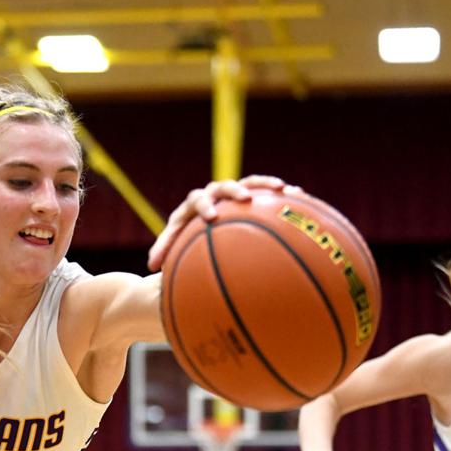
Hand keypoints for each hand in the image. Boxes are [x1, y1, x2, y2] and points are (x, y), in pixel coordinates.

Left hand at [147, 175, 286, 271]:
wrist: (198, 220)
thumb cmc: (184, 237)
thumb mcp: (174, 243)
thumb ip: (165, 251)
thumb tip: (151, 268)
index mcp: (192, 205)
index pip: (195, 201)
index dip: (204, 207)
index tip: (211, 217)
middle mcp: (213, 194)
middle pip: (223, 187)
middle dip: (233, 190)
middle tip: (243, 198)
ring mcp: (232, 192)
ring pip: (249, 182)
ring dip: (263, 184)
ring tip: (281, 187)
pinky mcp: (250, 193)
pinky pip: (266, 190)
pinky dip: (280, 192)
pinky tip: (299, 195)